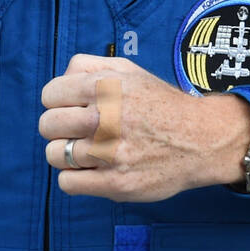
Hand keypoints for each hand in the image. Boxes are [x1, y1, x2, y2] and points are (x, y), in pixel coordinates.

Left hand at [39, 53, 249, 202]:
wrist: (201, 139)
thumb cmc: (159, 103)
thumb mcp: (128, 70)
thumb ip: (89, 66)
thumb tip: (60, 80)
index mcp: (105, 86)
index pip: (50, 94)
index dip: (57, 101)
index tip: (70, 107)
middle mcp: (105, 118)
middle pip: (48, 125)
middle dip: (58, 127)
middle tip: (77, 130)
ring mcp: (110, 153)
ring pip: (55, 155)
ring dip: (66, 153)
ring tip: (85, 151)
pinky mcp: (116, 184)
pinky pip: (67, 183)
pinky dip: (74, 177)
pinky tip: (91, 169)